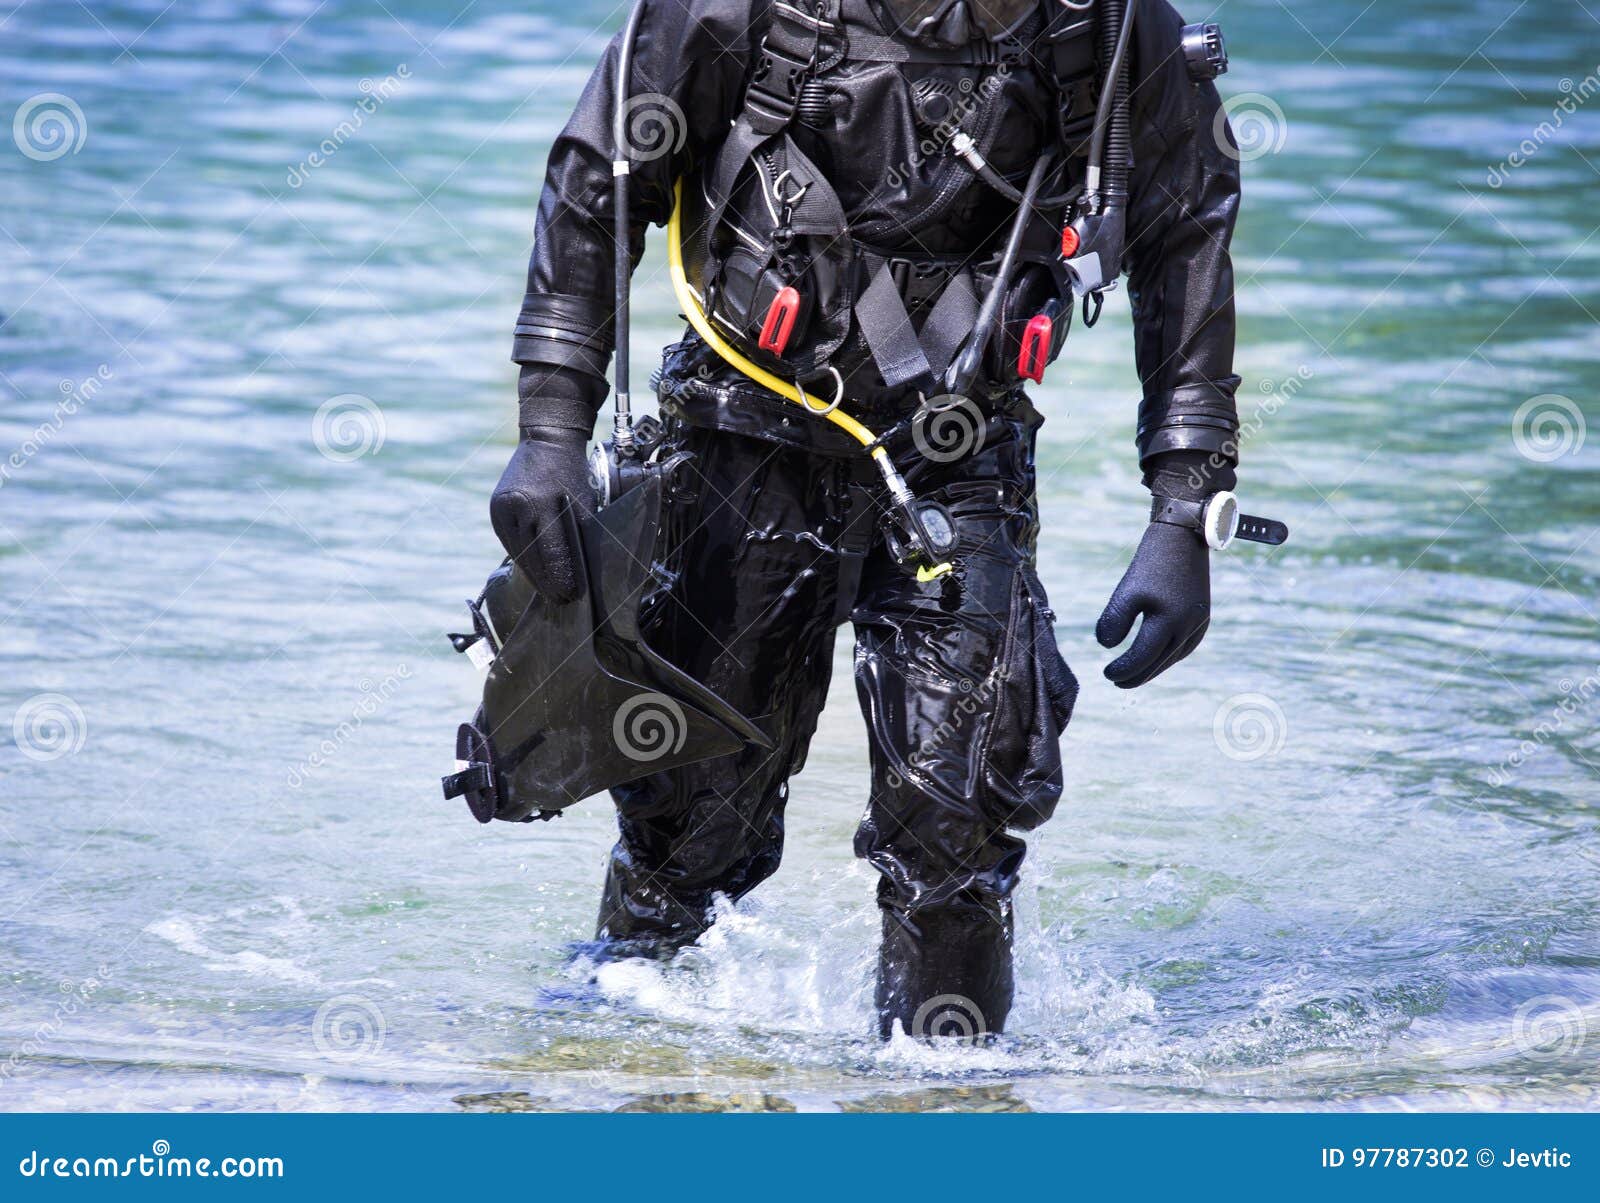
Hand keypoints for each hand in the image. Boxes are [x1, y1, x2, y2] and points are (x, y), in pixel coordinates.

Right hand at [489, 426, 593, 603]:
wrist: (546, 439)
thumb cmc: (571, 472)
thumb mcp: (582, 503)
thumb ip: (578, 535)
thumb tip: (578, 571)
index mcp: (542, 502)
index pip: (552, 551)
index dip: (562, 577)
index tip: (571, 595)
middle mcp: (516, 506)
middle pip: (532, 556)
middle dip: (548, 582)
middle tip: (562, 601)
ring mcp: (501, 508)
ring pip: (519, 553)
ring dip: (534, 575)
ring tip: (550, 592)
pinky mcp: (495, 510)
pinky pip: (510, 542)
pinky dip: (523, 558)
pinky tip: (535, 572)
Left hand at [1095, 521, 1210, 687]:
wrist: (1183, 534)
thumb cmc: (1151, 561)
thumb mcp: (1127, 590)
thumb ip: (1115, 620)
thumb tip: (1107, 647)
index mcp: (1170, 621)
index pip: (1142, 657)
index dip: (1123, 669)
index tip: (1106, 674)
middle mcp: (1189, 625)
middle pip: (1159, 662)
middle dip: (1137, 675)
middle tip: (1115, 681)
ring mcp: (1200, 621)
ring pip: (1174, 656)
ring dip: (1154, 668)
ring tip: (1134, 674)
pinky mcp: (1203, 614)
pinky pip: (1186, 646)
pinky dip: (1170, 655)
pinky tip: (1157, 657)